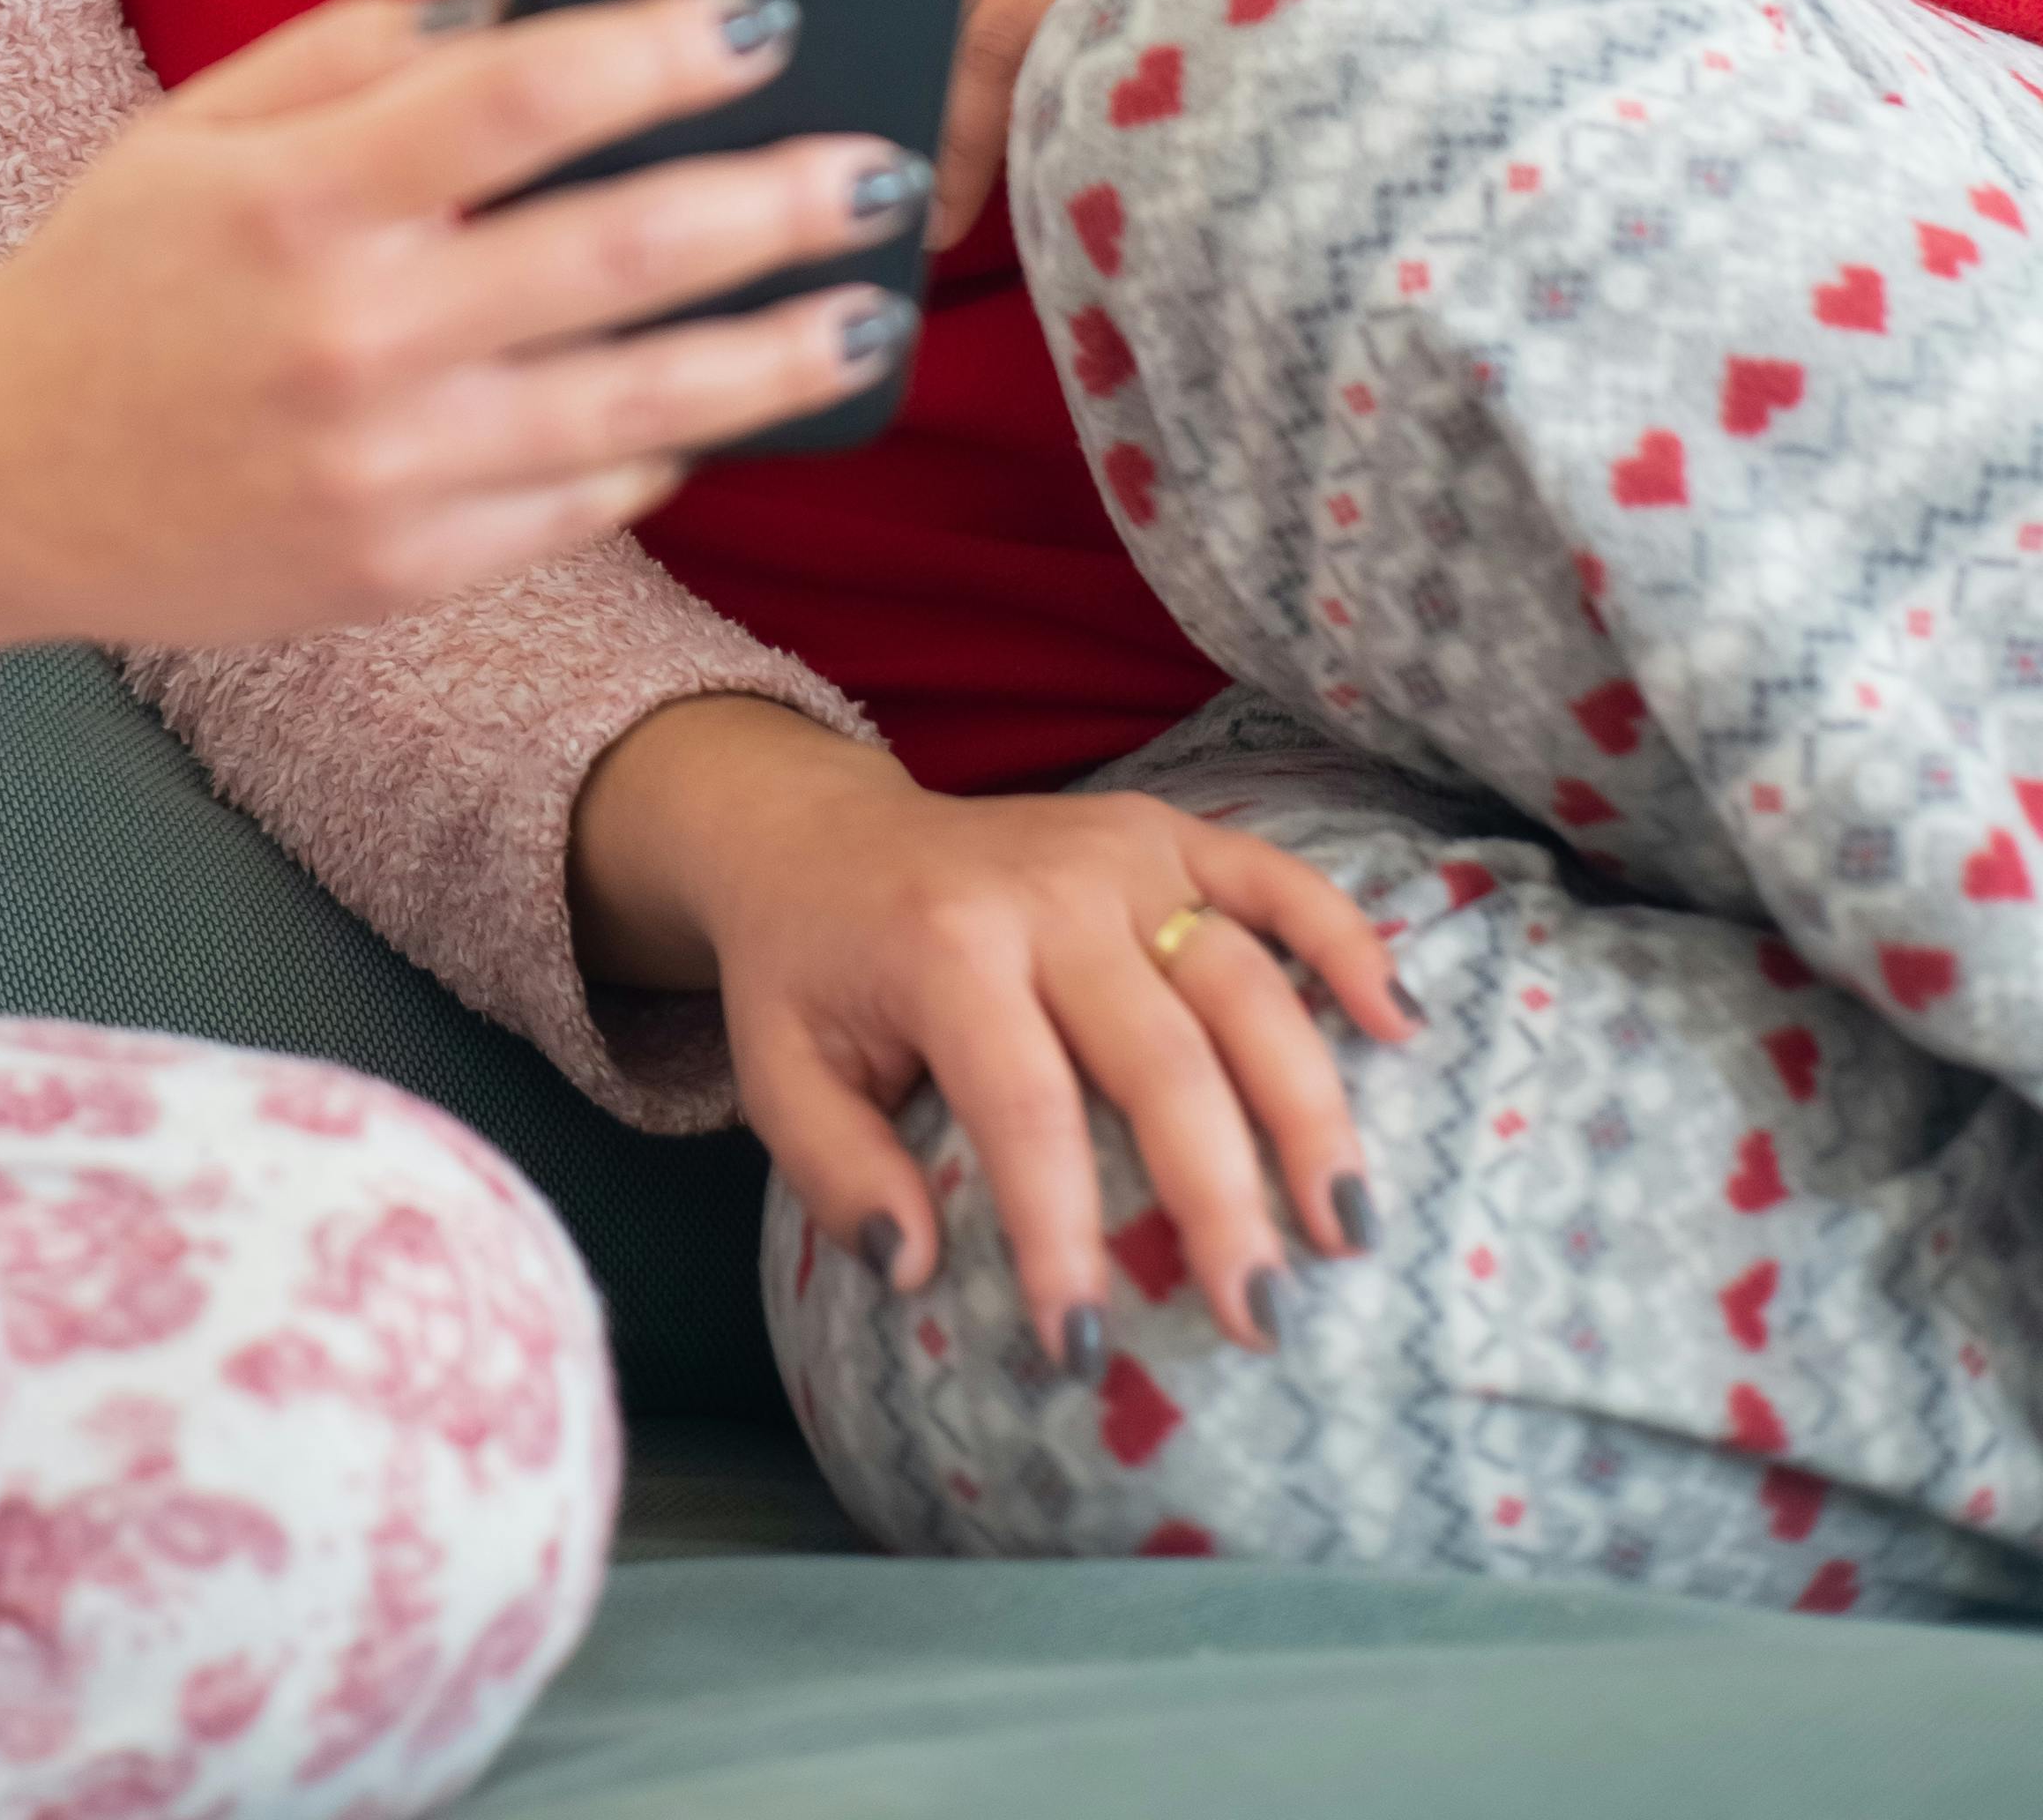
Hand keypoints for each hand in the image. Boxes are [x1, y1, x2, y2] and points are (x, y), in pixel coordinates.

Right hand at [0, 0, 932, 664]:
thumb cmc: (110, 276)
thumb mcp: (202, 126)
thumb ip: (361, 57)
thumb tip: (530, 12)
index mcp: (303, 195)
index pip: (525, 99)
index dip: (660, 50)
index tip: (766, 19)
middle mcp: (360, 331)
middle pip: (622, 250)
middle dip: (777, 202)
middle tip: (881, 168)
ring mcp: (391, 465)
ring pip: (640, 400)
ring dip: (775, 351)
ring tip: (869, 311)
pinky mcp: (404, 569)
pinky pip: (580, 502)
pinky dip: (664, 452)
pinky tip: (731, 409)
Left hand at [567, 692, 1411, 1359]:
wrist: (820, 829)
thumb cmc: (810, 971)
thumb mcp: (777, 1069)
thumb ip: (835, 1171)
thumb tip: (917, 1271)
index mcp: (944, 946)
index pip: (1023, 1107)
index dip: (1060, 1234)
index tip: (1086, 1348)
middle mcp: (1047, 890)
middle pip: (1161, 1055)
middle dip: (1218, 1196)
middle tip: (1264, 1317)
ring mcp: (1118, 853)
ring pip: (1243, 979)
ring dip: (1307, 1105)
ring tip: (1351, 1226)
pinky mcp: (1167, 832)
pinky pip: (1275, 876)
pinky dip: (1346, 943)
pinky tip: (1401, 1031)